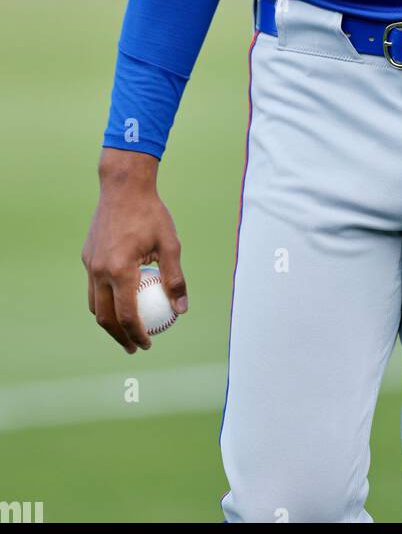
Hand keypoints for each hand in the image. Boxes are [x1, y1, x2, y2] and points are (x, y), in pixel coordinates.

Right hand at [82, 148, 187, 353]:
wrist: (123, 186)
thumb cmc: (151, 214)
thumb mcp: (171, 245)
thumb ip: (175, 279)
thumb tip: (182, 309)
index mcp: (120, 270)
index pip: (127, 315)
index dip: (137, 335)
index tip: (148, 344)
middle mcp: (99, 271)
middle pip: (105, 317)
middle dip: (119, 337)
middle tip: (134, 346)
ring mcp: (90, 264)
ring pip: (94, 304)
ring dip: (108, 321)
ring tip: (124, 330)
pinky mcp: (87, 256)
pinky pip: (92, 285)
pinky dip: (104, 299)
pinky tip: (120, 299)